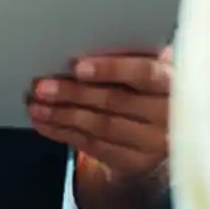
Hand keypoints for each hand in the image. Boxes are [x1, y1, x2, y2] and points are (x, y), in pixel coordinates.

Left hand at [27, 47, 172, 178]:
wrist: (165, 131)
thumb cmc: (148, 86)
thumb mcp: (150, 66)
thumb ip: (128, 57)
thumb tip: (78, 45)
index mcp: (173, 80)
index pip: (145, 73)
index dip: (112, 69)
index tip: (78, 67)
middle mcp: (169, 114)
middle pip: (116, 101)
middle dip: (74, 93)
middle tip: (42, 87)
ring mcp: (154, 143)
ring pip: (101, 126)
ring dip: (63, 115)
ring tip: (36, 105)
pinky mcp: (136, 163)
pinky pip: (94, 147)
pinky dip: (64, 133)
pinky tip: (45, 123)